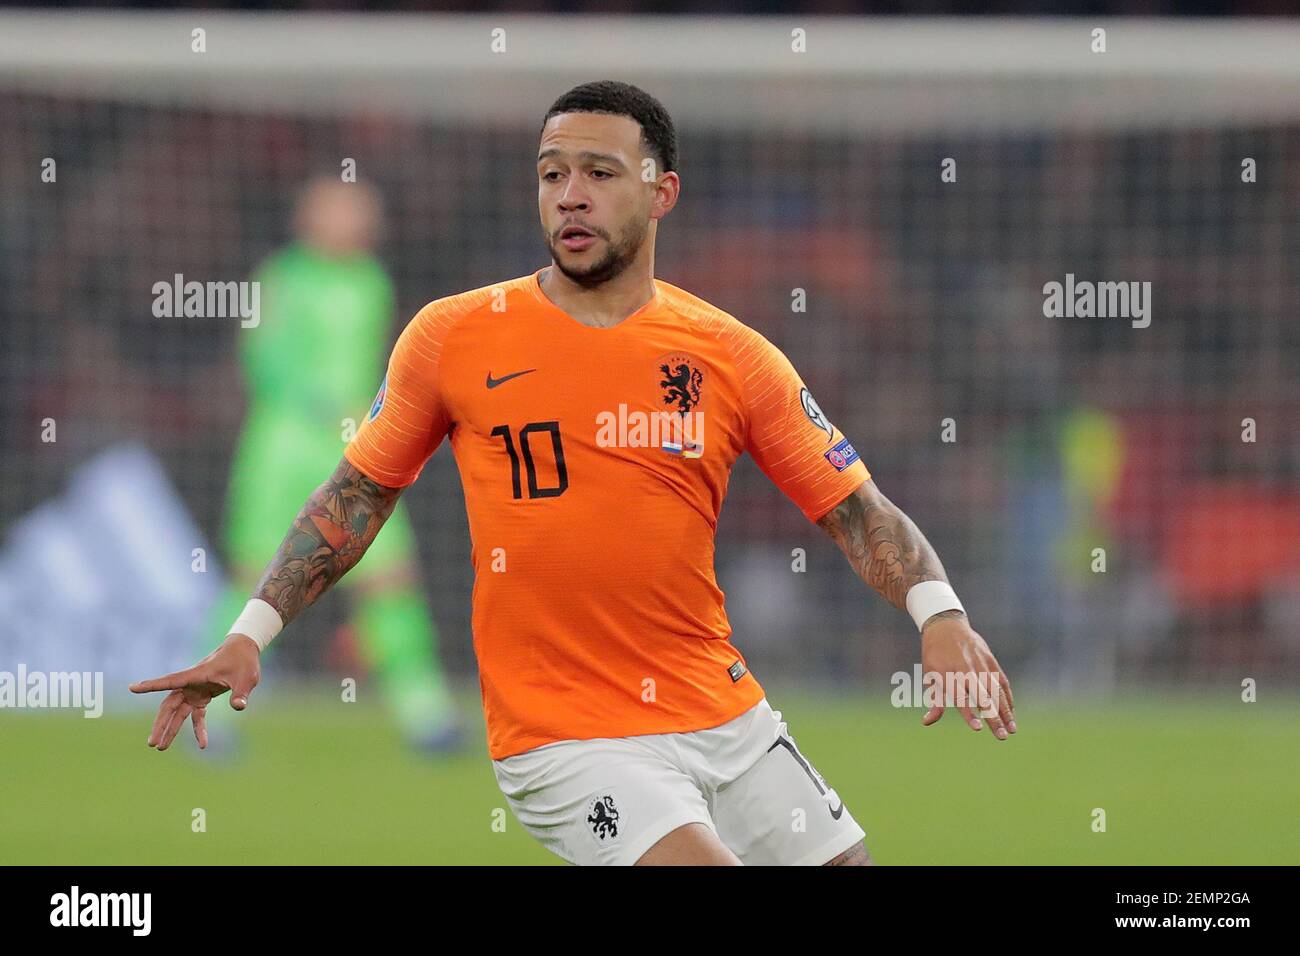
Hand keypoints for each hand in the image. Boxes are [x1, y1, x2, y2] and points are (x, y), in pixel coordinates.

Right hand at [129, 634, 261, 750]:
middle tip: (152, 743)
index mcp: (196, 675)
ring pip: (177, 712)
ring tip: (161, 747)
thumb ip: (241, 693)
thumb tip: (239, 707)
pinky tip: (203, 744)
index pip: (170, 681)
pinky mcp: (202, 696)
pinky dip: (198, 728)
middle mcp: (191, 684)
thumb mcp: (246, 678)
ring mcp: (195, 690)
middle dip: (160, 724)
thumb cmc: (244, 661)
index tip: (133, 688)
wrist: (245, 651)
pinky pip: (196, 715)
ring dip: (170, 729)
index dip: (152, 685)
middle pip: (170, 706)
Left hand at [919, 614, 1015, 740]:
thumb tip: (927, 722)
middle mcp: (966, 670)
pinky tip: (1011, 714)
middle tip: (1001, 737)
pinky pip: (1002, 682)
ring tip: (1012, 730)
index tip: (977, 728)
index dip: (968, 713)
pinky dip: (1008, 698)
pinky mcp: (991, 661)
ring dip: (1005, 712)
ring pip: (996, 691)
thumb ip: (934, 701)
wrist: (946, 625)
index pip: (959, 697)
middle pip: (982, 697)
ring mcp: (981, 664)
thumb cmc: (934, 655)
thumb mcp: (929, 675)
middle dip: (993, 717)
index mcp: (947, 674)